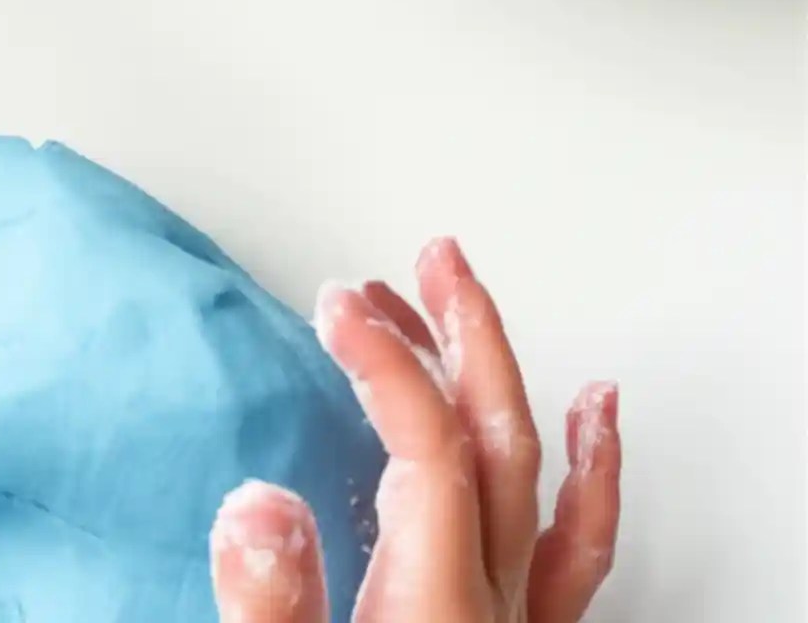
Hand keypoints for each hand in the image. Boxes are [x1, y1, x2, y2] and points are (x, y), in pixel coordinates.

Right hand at [209, 239, 621, 621]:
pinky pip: (575, 541)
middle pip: (492, 435)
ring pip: (528, 468)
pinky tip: (594, 417)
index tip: (340, 306)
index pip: (428, 448)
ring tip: (467, 303)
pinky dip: (592, 468)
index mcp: (434, 603)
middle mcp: (491, 598)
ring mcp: (516, 612)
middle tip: (429, 263)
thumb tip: (256, 506)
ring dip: (498, 372)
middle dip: (463, 332)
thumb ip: (273, 606)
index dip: (387, 362)